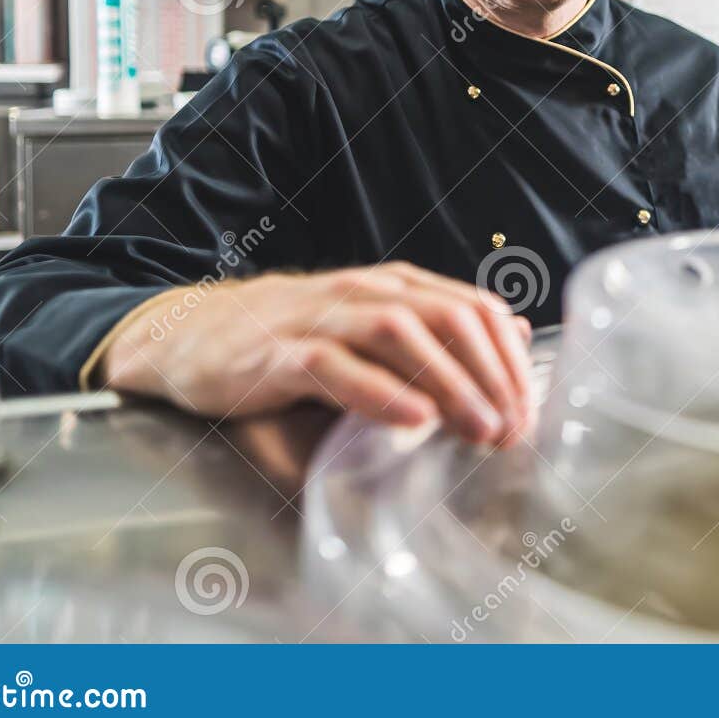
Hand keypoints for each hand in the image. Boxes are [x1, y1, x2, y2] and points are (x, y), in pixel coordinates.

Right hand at [98, 262, 534, 444]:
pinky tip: (414, 418)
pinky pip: (335, 366)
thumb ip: (440, 335)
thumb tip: (518, 332)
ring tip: (478, 428)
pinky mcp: (278, 352)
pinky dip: (380, 392)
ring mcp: (321, 317)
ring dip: (449, 382)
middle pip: (448, 318)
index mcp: (396, 288)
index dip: (508, 358)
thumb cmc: (291, 341)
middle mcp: (365, 292)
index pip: (474, 308)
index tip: (527, 410)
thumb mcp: (372, 333)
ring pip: (399, 334)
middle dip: (490, 374)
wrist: (191, 336)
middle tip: (511, 429)